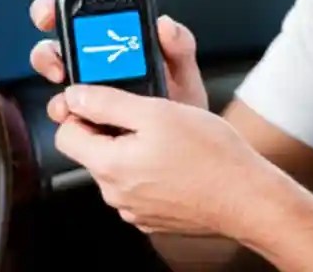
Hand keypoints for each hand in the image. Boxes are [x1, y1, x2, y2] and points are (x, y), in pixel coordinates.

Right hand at [28, 0, 209, 118]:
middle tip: (49, 18)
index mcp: (126, 34)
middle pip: (64, 22)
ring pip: (52, 57)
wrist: (177, 150)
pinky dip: (58, 103)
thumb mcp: (186, 73)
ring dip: (47, 58)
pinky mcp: (79, 108)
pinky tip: (68, 107)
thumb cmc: (181, 107)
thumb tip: (166, 25)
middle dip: (49, 12)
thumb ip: (180, 47)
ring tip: (60, 69)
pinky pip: (60, 101)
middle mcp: (99, 53)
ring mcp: (86, 80)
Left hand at [54, 84, 279, 236]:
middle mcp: (116, 193)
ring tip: (168, 136)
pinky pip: (139, 186)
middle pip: (92, 152)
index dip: (81, 112)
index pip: (66, 135)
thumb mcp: (157, 111)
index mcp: (109, 166)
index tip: (102, 100)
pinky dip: (151, 170)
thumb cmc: (211, 155)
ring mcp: (136, 209)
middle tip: (146, 113)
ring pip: (118, 168)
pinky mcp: (154, 216)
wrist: (246, 197)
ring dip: (133, 149)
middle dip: (112, 129)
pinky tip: (177, 159)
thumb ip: (108, 102)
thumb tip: (74, 96)